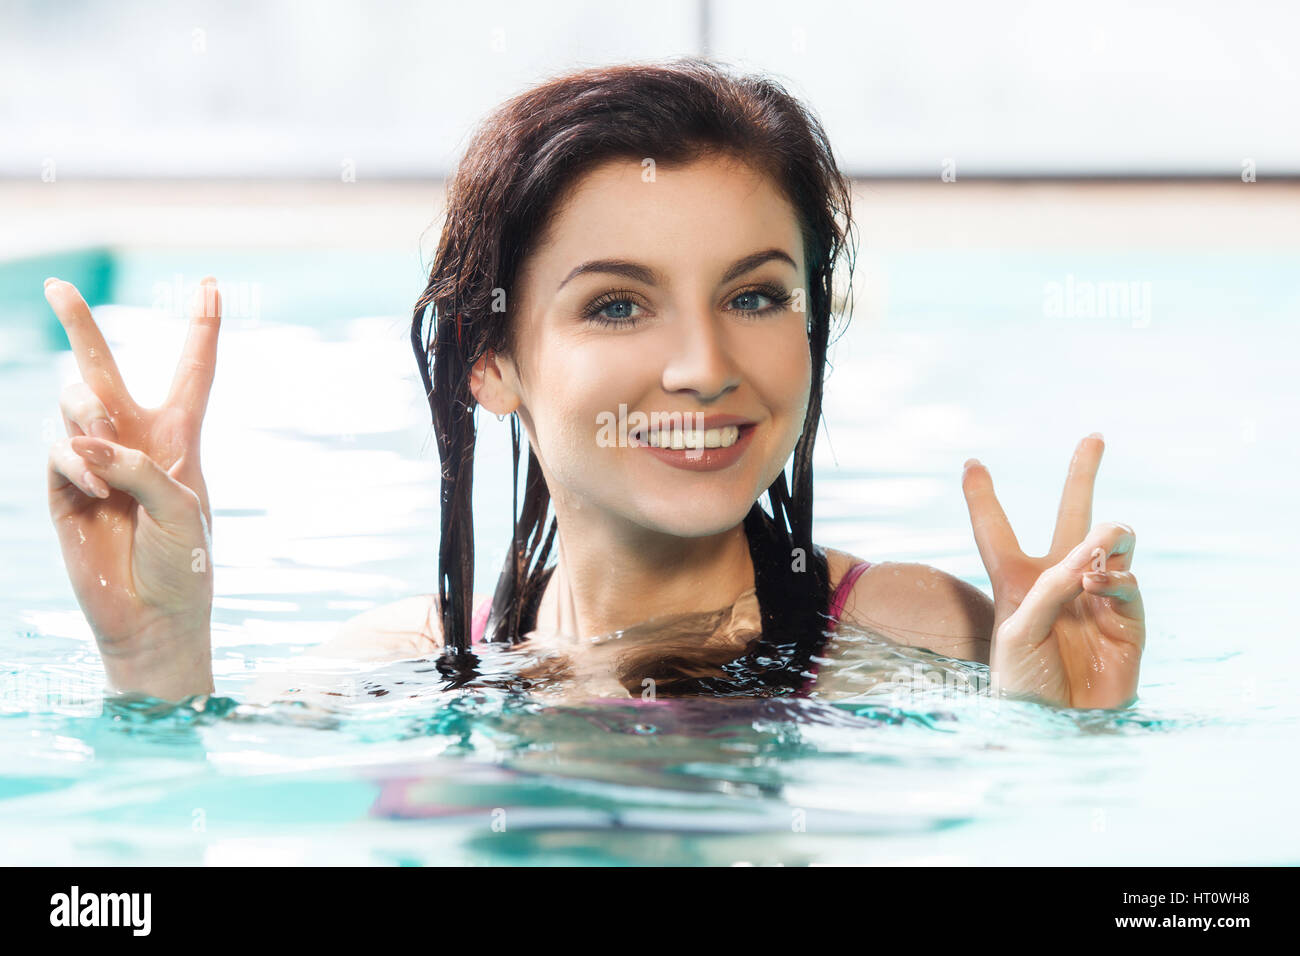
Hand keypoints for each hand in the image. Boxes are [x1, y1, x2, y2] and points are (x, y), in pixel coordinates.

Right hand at [45, 276, 221, 699]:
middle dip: (79, 325)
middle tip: (57, 286)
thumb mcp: (180, 510)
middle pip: (104, 369)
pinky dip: (77, 463)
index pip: (193, 372)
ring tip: (105, 465)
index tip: (213, 285)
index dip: (202, 328)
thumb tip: (84, 443)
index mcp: (181, 439)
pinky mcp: (64, 489)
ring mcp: (95, 462)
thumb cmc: (182, 566)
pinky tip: (95, 489)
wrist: (152, 619)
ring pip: (74, 404)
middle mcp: (135, 441)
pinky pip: (59, 449)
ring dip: (88, 420)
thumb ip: (139, 467)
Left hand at [961, 433, 1144, 708]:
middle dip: (1083, 476)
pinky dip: (1113, 579)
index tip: (971, 463)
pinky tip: (1097, 585)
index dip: (982, 498)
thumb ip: (1049, 589)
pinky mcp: (1127, 619)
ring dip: (1106, 535)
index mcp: (1015, 582)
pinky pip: (1125, 581)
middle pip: (1071, 517)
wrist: (1059, 726)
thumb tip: (1094, 559)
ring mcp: (1094, 596)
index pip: (995, 531)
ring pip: (1110, 542)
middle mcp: (1056, 581)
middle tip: (1093, 438)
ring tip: (1103, 540)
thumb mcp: (1017, 631)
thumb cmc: (1024, 683)